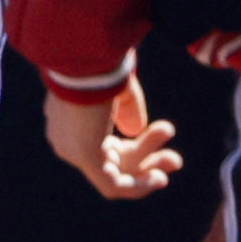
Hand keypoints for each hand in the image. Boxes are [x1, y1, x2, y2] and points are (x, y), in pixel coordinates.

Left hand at [45, 73, 183, 199]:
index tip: (164, 133)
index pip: (101, 144)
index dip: (135, 147)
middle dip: (145, 159)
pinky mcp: (83, 156)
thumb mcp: (118, 87)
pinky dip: (137, 186)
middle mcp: (64, 139)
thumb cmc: (99, 63)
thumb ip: (127, 110)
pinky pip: (112, 184)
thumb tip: (134, 130)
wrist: (83, 55)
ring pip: (114, 173)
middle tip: (176, 160)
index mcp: (67, 119)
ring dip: (146, 173)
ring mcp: (72, 150)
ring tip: (176, 163)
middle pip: (109, 161)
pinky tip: (159, 179)